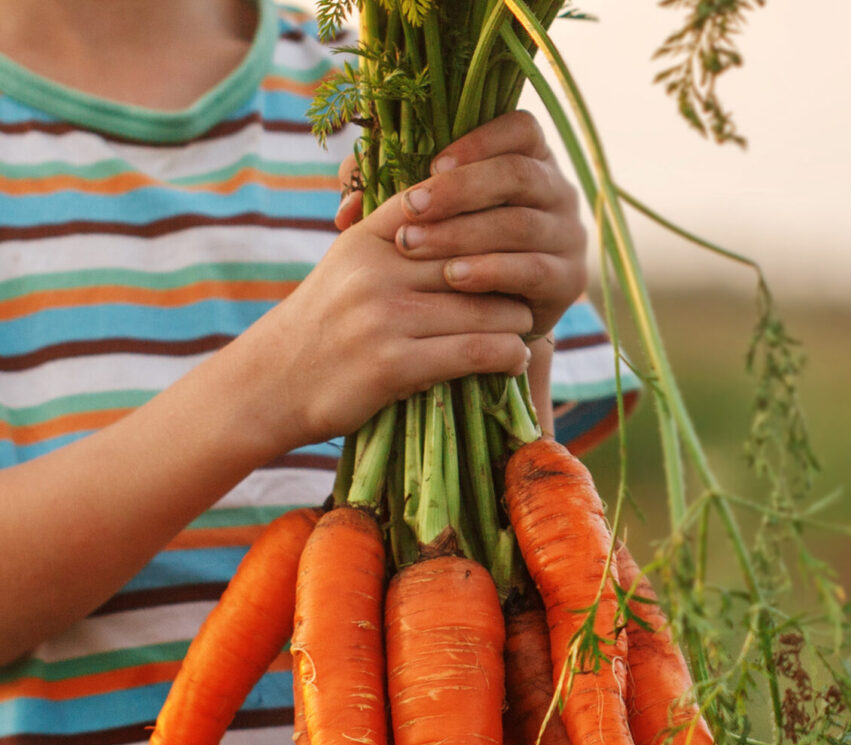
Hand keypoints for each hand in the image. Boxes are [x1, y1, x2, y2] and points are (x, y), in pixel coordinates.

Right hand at [243, 190, 535, 450]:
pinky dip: (508, 355)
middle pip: (476, 259)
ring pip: (485, 309)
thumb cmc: (325, 326)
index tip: (517, 237)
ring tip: (524, 328)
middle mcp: (376, 271)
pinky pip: (477, 351)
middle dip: (511, 276)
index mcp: (368, 239)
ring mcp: (384, 317)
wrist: (272, 384)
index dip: (490, 219)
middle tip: (530, 291)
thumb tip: (459, 207)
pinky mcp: (394, 364)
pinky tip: (514, 359)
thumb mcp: (349, 266)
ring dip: (517, 322)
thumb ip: (395, 236)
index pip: (445, 209)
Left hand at [338, 111, 586, 340]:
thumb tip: (345, 207)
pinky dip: (491, 272)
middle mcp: (559, 192)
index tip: (431, 163)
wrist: (490, 319)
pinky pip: (533, 270)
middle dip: (460, 190)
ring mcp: (569, 237)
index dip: (480, 140)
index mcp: (531, 159)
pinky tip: (453, 278)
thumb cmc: (452, 251)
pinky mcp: (569, 282)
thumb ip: (386, 192)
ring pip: (522, 224)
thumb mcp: (425, 214)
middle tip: (410, 209)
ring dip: (464, 233)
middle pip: (519, 175)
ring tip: (416, 248)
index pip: (521, 129)